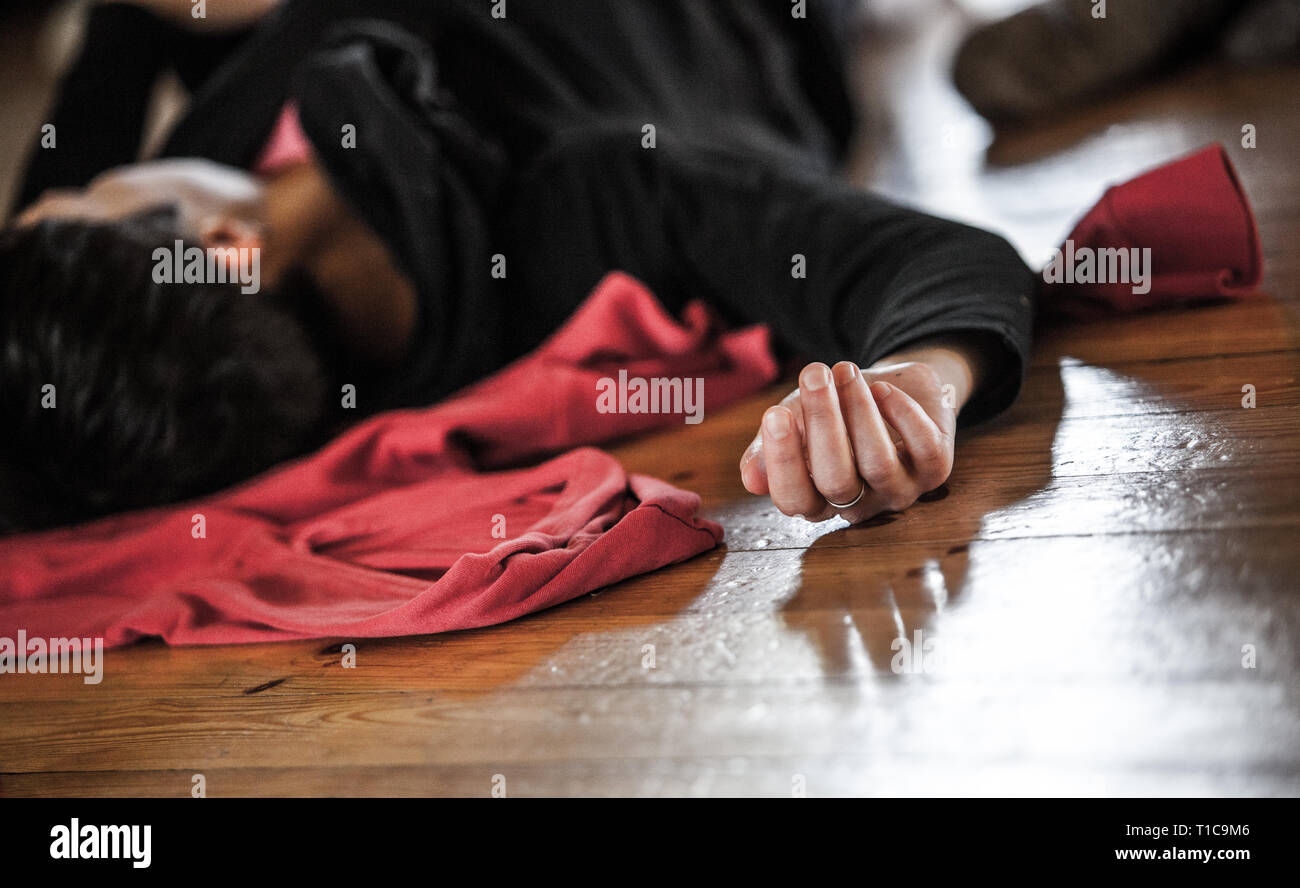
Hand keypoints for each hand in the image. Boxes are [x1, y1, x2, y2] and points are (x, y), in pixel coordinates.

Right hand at [739, 360, 957, 523]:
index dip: (783, 461)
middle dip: (822, 423)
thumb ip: (768, 448)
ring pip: (877, 463)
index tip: (775, 413)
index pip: (795, 499)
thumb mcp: (796, 422)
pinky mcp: (935, 469)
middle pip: (836, 480)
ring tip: (845, 369)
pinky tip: (883, 389)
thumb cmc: (837, 412)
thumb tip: (752, 478)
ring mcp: (898, 489)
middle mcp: (858, 503)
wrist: (891, 389)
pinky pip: (924, 448)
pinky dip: (902, 414)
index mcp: (817, 498)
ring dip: (859, 410)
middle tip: (813, 373)